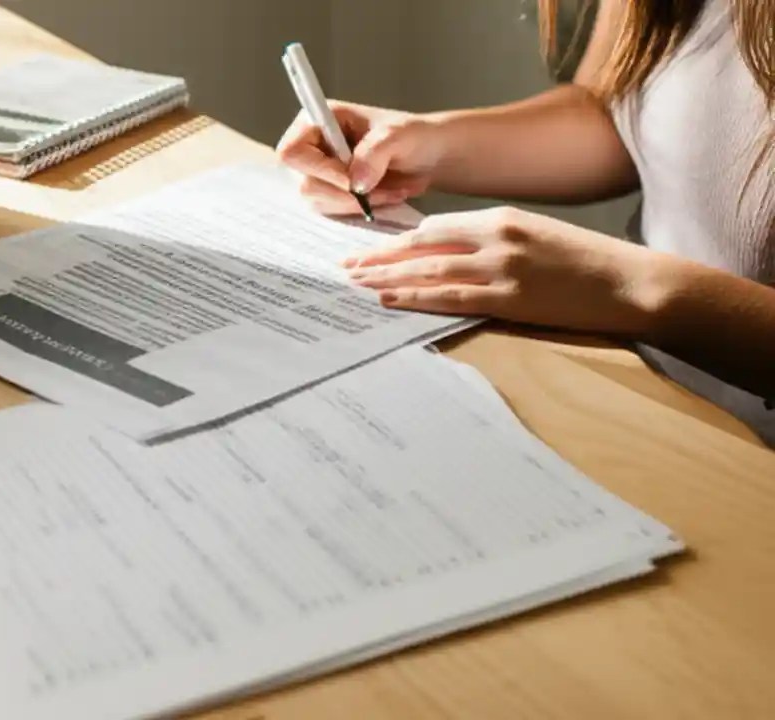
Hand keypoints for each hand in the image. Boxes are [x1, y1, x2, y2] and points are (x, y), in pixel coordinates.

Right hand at [276, 101, 446, 215]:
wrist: (429, 156)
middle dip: (344, 193)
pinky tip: (383, 197)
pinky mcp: (328, 195)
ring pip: (317, 202)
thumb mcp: (398, 134)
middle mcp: (311, 148)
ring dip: (355, 203)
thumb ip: (374, 152)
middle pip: (304, 183)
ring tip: (389, 191)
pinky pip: (332, 212)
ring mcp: (318, 174)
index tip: (352, 180)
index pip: (292, 152)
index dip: (318, 170)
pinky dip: (359, 210)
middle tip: (380, 189)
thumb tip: (354, 182)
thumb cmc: (413, 135)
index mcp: (317, 121)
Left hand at [342, 207, 665, 335]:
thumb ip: (493, 241)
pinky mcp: (509, 300)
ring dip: (388, 278)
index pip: (436, 228)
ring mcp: (501, 269)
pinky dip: (415, 299)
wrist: (630, 283)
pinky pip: (450, 299)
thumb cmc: (585, 262)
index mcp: (501, 218)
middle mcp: (495, 238)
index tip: (376, 250)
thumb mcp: (536, 236)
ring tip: (357, 283)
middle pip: (422, 246)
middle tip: (347, 265)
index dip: (401, 241)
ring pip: (428, 272)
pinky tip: (390, 300)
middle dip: (380, 256)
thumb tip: (450, 257)